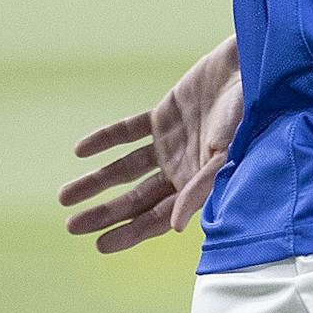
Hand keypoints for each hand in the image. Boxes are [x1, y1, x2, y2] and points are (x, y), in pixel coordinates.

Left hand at [60, 37, 242, 252]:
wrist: (248, 66)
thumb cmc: (246, 112)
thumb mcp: (225, 152)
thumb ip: (200, 186)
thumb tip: (173, 227)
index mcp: (196, 183)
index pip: (158, 217)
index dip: (131, 232)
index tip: (100, 245)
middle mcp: (180, 167)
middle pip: (136, 198)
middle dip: (105, 213)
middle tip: (72, 226)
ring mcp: (170, 141)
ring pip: (125, 169)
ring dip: (96, 182)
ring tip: (64, 197)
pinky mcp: (163, 114)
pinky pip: (127, 131)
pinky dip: (104, 140)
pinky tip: (80, 151)